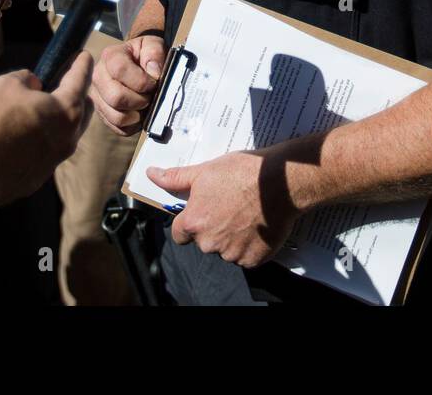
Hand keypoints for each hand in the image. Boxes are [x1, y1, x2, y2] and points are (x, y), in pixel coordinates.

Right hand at [0, 53, 91, 226]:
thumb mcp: (5, 84)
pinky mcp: (36, 178)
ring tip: (37, 109)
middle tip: (64, 83)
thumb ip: (25, 79)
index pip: (81, 80)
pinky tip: (20, 136)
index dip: (81, 63)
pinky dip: (39, 141)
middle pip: (81, 111)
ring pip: (64, 135)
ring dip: (56, 120)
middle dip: (77, 95)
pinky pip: (44, 153)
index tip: (84, 56)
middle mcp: (67, 138)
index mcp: (66, 111)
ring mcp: (53, 162)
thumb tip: (32, 85)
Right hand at [90, 34, 166, 135]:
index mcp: (110, 56)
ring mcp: (98, 97)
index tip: (153, 82)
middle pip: (116, 97)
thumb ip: (154, 52)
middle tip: (150, 96)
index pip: (120, 70)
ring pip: (116, 116)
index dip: (141, 81)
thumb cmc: (144, 54)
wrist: (137, 62)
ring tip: (145, 105)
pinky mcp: (102, 113)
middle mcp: (98, 77)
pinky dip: (133, 125)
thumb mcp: (152, 44)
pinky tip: (140, 114)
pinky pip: (118, 128)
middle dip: (140, 100)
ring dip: (137, 115)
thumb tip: (154, 72)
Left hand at [147, 150, 300, 266]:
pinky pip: (246, 257)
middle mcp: (209, 243)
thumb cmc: (241, 173)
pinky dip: (251, 245)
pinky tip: (258, 225)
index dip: (190, 221)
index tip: (203, 211)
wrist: (280, 183)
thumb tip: (151, 175)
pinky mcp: (253, 260)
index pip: (180, 233)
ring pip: (226, 250)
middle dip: (213, 228)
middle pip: (204, 241)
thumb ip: (174, 178)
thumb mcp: (204, 171)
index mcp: (193, 223)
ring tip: (246, 214)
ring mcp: (232, 254)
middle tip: (229, 207)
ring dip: (232, 238)